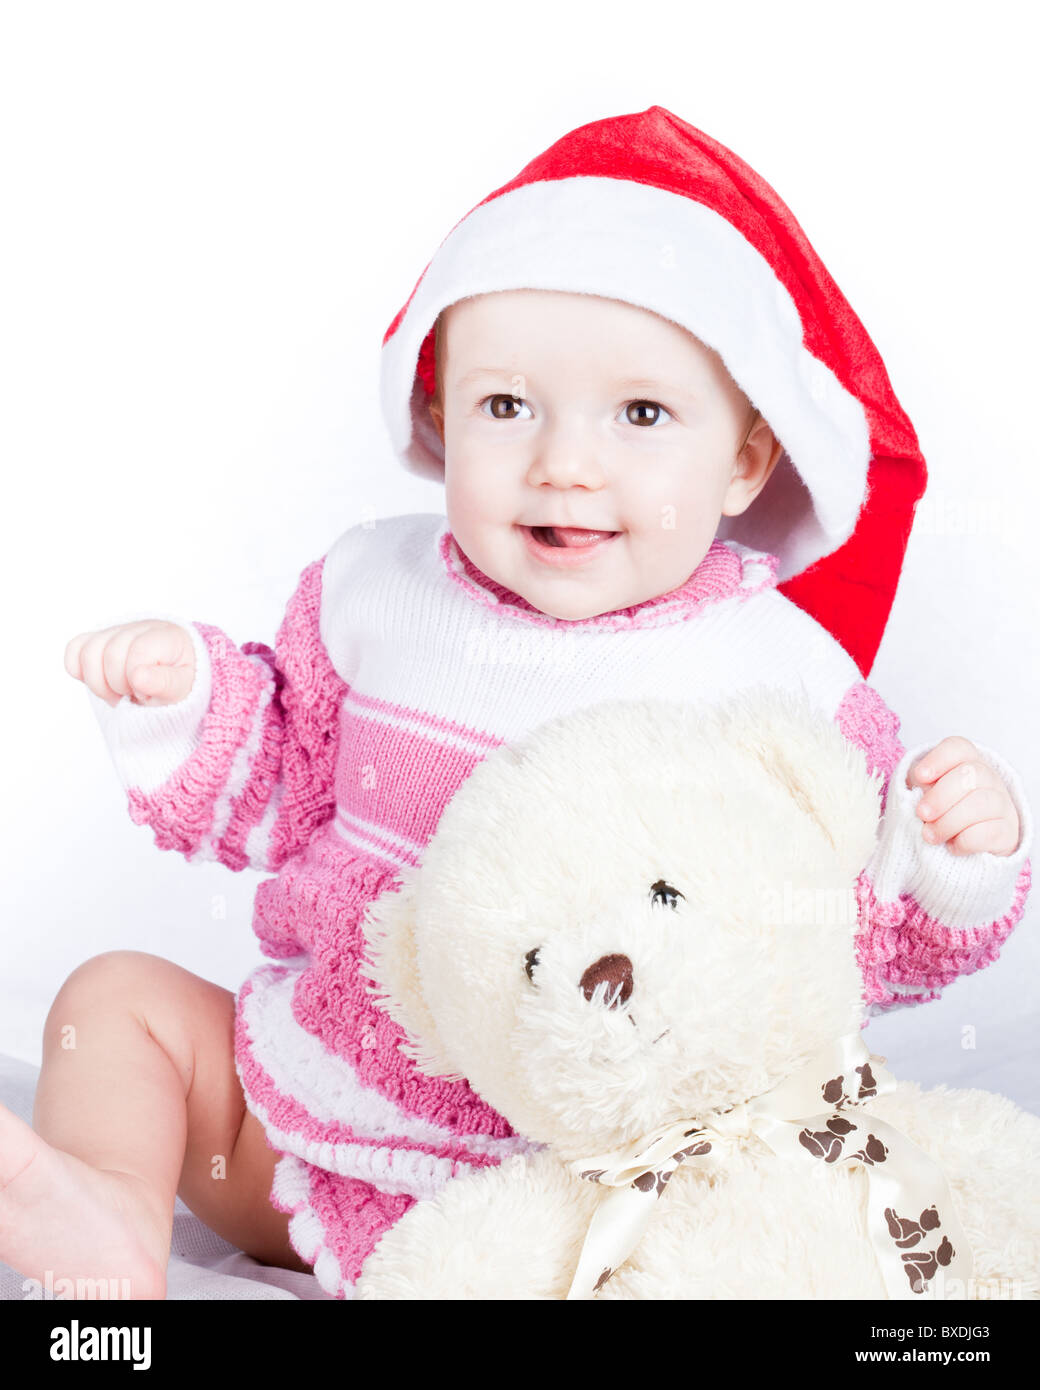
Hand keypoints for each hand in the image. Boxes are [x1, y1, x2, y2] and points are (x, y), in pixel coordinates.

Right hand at [64, 621, 195, 707]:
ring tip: (117, 693)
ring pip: (88, 651)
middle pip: (110, 653)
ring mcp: (117, 631)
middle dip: (118, 685)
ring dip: (98, 682)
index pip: (137, 653)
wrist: (175, 675)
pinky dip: (79, 670)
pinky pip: (75, 649)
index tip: (148, 693)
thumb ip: (164, 683)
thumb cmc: (179, 681)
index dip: (137, 681)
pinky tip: (100, 682)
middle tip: (132, 696)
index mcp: (166, 636)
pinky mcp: (99, 639)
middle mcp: (140, 627)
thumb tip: (138, 676)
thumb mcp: (182, 688)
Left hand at [906, 736, 1020, 856]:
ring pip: (980, 803)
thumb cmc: (940, 813)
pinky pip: (989, 833)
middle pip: (971, 774)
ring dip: (948, 821)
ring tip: (929, 835)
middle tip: (921, 813)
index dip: (938, 759)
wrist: (962, 846)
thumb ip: (919, 787)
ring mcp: (1001, 804)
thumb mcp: (923, 794)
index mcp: (966, 762)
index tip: (920, 776)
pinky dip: (965, 841)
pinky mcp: (1007, 833)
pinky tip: (952, 846)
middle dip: (940, 796)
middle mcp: (989, 778)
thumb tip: (919, 792)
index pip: (958, 748)